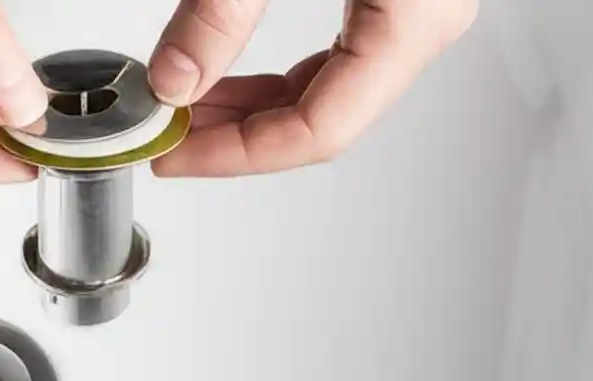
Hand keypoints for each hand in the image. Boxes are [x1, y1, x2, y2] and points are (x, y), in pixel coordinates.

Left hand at [146, 0, 477, 176]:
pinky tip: (223, 79)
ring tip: (182, 110)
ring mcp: (414, 13)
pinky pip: (334, 63)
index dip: (235, 154)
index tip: (173, 154)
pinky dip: (274, 79)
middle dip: (234, 138)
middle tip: (166, 139)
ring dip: (249, 111)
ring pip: (327, 97)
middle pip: (323, 121)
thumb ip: (220, 13)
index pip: (319, 129)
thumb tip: (174, 79)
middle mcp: (426, 22)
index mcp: (415, 18)